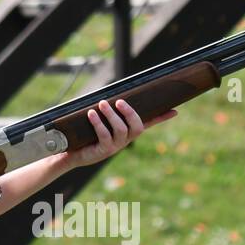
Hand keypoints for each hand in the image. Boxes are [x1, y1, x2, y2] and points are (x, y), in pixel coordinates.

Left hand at [61, 99, 178, 169]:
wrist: (70, 152)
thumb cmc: (85, 133)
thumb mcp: (99, 120)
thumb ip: (108, 109)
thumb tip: (111, 91)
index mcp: (127, 132)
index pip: (148, 124)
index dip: (161, 118)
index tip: (175, 111)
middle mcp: (124, 140)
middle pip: (137, 127)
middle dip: (130, 113)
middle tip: (119, 101)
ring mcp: (114, 147)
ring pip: (120, 130)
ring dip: (111, 116)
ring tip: (101, 104)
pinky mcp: (102, 151)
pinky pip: (104, 135)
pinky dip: (98, 123)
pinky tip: (91, 113)